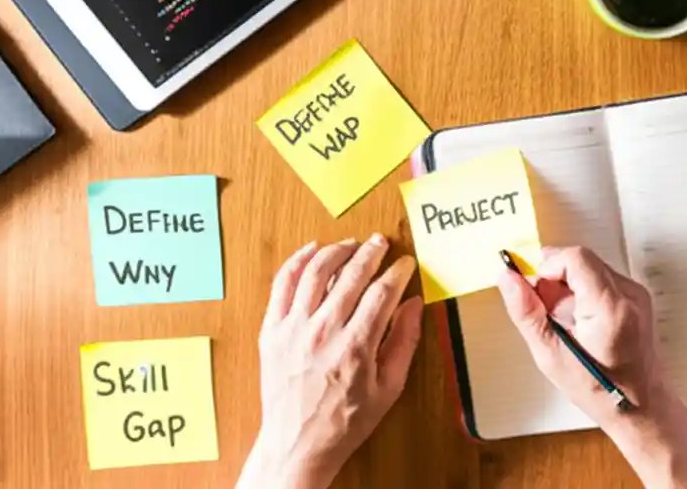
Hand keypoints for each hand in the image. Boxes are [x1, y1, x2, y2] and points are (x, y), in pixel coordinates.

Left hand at [238, 235, 422, 488]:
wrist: (298, 443)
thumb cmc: (345, 421)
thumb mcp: (389, 388)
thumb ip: (404, 342)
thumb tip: (414, 304)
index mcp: (356, 347)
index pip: (382, 292)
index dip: (398, 272)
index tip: (405, 264)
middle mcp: (323, 332)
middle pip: (351, 275)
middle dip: (371, 253)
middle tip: (381, 243)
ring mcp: (293, 328)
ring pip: (316, 271)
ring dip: (337, 250)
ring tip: (352, 244)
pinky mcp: (272, 330)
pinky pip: (283, 283)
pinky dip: (297, 260)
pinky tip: (312, 250)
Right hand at [496, 246, 686, 488]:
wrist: (641, 406)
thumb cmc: (602, 391)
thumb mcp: (552, 356)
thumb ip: (527, 313)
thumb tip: (508, 280)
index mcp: (609, 310)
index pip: (575, 258)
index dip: (546, 266)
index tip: (527, 281)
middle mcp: (628, 296)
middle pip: (581, 260)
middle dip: (552, 275)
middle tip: (537, 303)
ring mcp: (635, 295)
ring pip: (589, 267)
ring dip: (565, 284)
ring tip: (557, 317)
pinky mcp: (636, 298)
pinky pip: (600, 278)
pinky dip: (580, 291)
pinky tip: (574, 318)